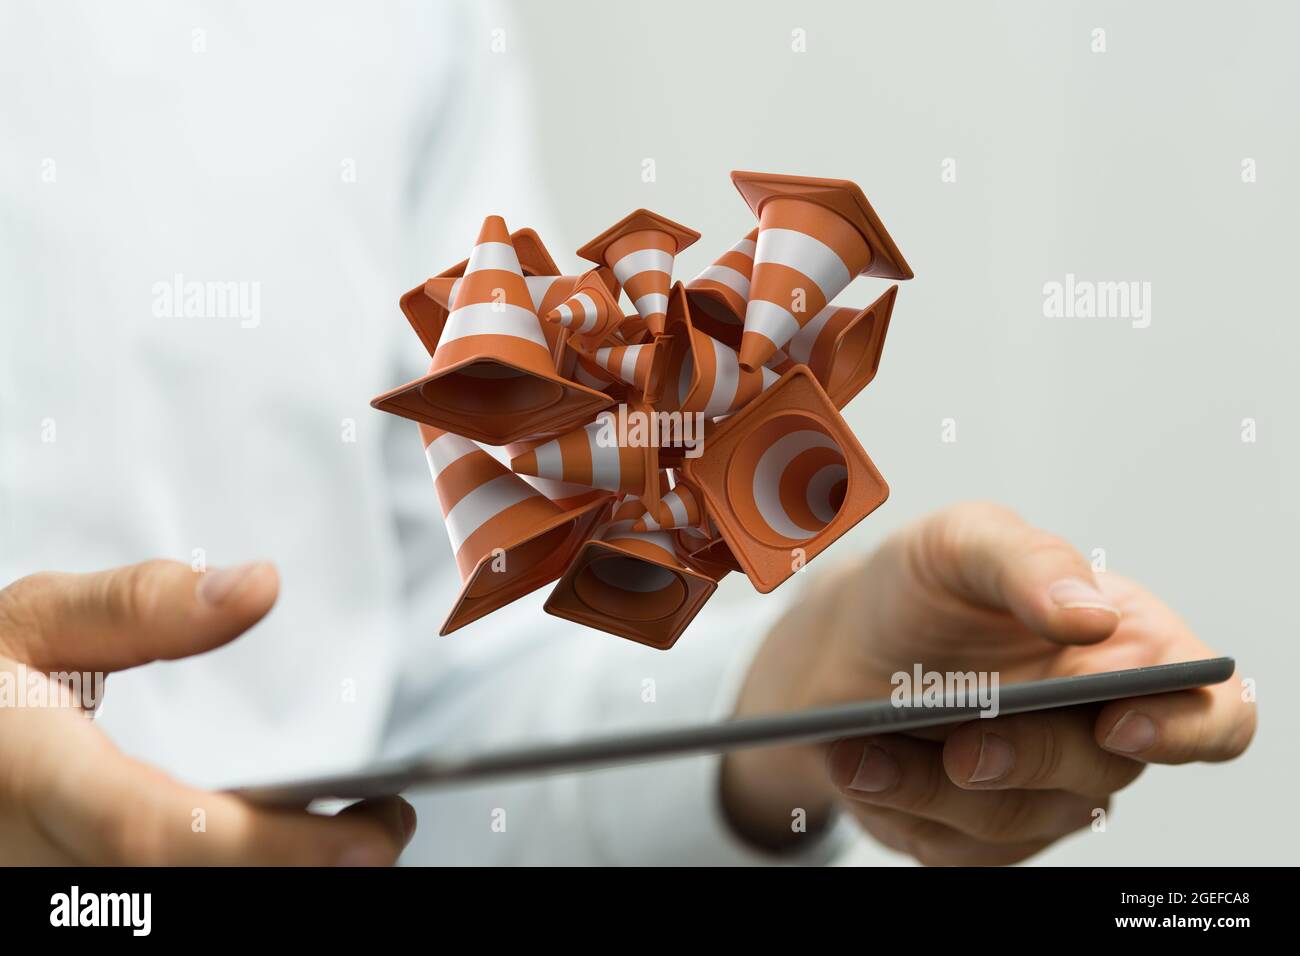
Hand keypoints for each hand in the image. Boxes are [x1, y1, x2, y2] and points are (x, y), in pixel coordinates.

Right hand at [0, 560, 415, 864]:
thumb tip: (260, 586)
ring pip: (184, 909)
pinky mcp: (75, 901)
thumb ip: (140, 606)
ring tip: (363, 834)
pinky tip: (300, 855)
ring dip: (285, 882)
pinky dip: (249, 880)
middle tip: (389, 825)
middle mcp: (39, 860)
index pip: (153, 833)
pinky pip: (166, 902)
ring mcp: (53, 893)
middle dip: (304, 873)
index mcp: (33, 779)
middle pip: (186, 892)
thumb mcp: (35, 621)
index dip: (268, 846)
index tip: (367, 833)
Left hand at [721, 502, 1255, 863]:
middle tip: (965, 746)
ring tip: (863, 749)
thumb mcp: (962, 541)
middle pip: (1100, 773)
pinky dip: (895, 800)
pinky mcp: (978, 834)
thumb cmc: (924, 586)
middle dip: (1027, 757)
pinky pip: (951, 844)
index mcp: (1129, 652)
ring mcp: (1041, 791)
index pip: (1213, 712)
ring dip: (932, 786)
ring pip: (1012, 817)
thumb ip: (1028, 559)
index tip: (1123, 719)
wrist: (844, 638)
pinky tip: (854, 761)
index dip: (1188, 729)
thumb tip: (1091, 615)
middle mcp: (1098, 731)